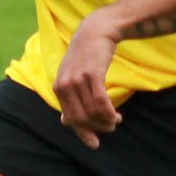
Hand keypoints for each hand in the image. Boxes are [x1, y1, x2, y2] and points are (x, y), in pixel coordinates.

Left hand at [53, 12, 122, 147]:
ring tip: (116, 120)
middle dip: (97, 128)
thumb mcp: (73, 77)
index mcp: (58, 88)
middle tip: (111, 127)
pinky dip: (110, 113)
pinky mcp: (91, 74)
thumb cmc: (86, 57)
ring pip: (92, 112)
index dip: (83, 133)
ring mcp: (77, 80)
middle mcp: (64, 85)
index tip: (95, 144)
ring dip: (106, 121)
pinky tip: (116, 115)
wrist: (95, 31)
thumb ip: (69, 99)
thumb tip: (64, 123)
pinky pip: (101, 103)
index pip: (70, 119)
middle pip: (81, 119)